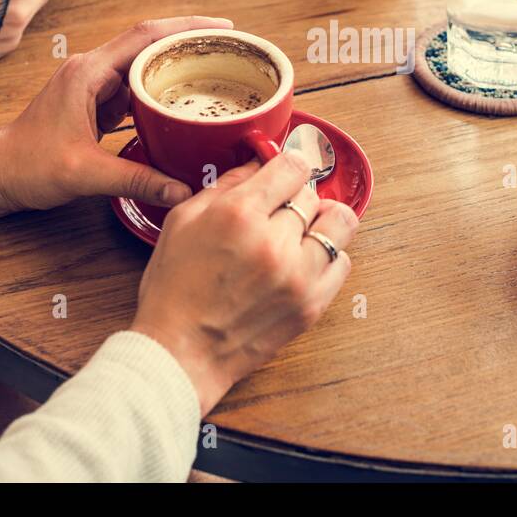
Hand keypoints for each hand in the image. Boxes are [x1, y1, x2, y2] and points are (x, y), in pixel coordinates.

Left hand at [0, 16, 231, 211]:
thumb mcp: (86, 175)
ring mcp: (92, 84)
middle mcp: (91, 70)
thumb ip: (137, 180)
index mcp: (88, 73)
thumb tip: (183, 191)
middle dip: (189, 44)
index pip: (145, 36)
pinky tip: (181, 101)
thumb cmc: (28, 166)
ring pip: (143, 65)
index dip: (186, 27)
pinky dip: (159, 90)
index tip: (222, 28)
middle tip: (229, 52)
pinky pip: (134, 86)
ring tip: (214, 73)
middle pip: (149, 43)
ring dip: (175, 67)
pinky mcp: (94, 100)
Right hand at [130, 154, 359, 414]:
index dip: (289, 166)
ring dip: (322, 222)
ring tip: (302, 232)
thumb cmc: (174, 290)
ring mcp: (298, 276)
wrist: (179, 353)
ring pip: (340, 224)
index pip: (293, 166)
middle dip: (296, 198)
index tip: (284, 174)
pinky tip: (304, 261)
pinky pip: (343, 263)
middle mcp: (274, 242)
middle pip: (312, 195)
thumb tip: (257, 164)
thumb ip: (224, 185)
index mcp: (239, 214)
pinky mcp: (312, 304)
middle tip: (279, 211)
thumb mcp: (182, 221)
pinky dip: (328, 257)